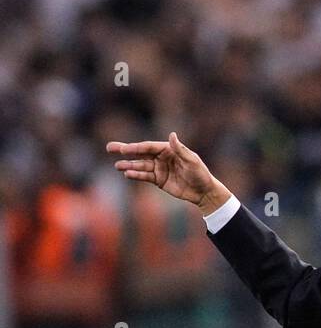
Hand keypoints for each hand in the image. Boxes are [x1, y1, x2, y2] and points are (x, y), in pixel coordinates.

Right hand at [106, 131, 230, 213]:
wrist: (203, 191)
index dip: (136, 148)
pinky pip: (145, 177)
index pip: (148, 147)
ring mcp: (158, 169)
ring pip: (140, 166)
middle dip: (125, 151)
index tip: (124, 149)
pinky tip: (127, 174)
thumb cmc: (200, 173)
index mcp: (168, 149)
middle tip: (110, 148)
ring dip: (128, 165)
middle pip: (140, 153)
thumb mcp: (192, 160)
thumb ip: (180, 149)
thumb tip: (172, 135)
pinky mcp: (158, 180)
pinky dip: (136, 175)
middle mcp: (161, 157)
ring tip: (117, 165)